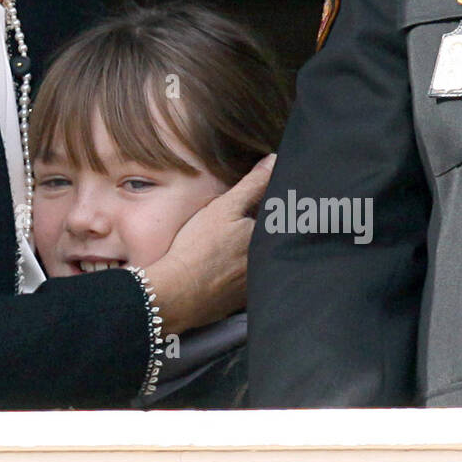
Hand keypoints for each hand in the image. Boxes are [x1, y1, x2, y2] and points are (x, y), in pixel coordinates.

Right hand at [142, 153, 276, 334]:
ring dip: (262, 253)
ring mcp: (257, 285)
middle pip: (276, 242)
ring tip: (239, 243)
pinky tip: (230, 267)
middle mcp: (269, 264)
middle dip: (271, 230)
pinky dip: (246, 273)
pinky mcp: (243, 301)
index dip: (280, 208)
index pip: (285, 218)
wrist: (176, 292)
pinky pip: (253, 283)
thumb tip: (275, 161)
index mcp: (270, 239)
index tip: (278, 199)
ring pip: (265, 262)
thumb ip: (252, 184)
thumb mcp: (224, 207)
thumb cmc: (198, 248)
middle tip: (260, 220)